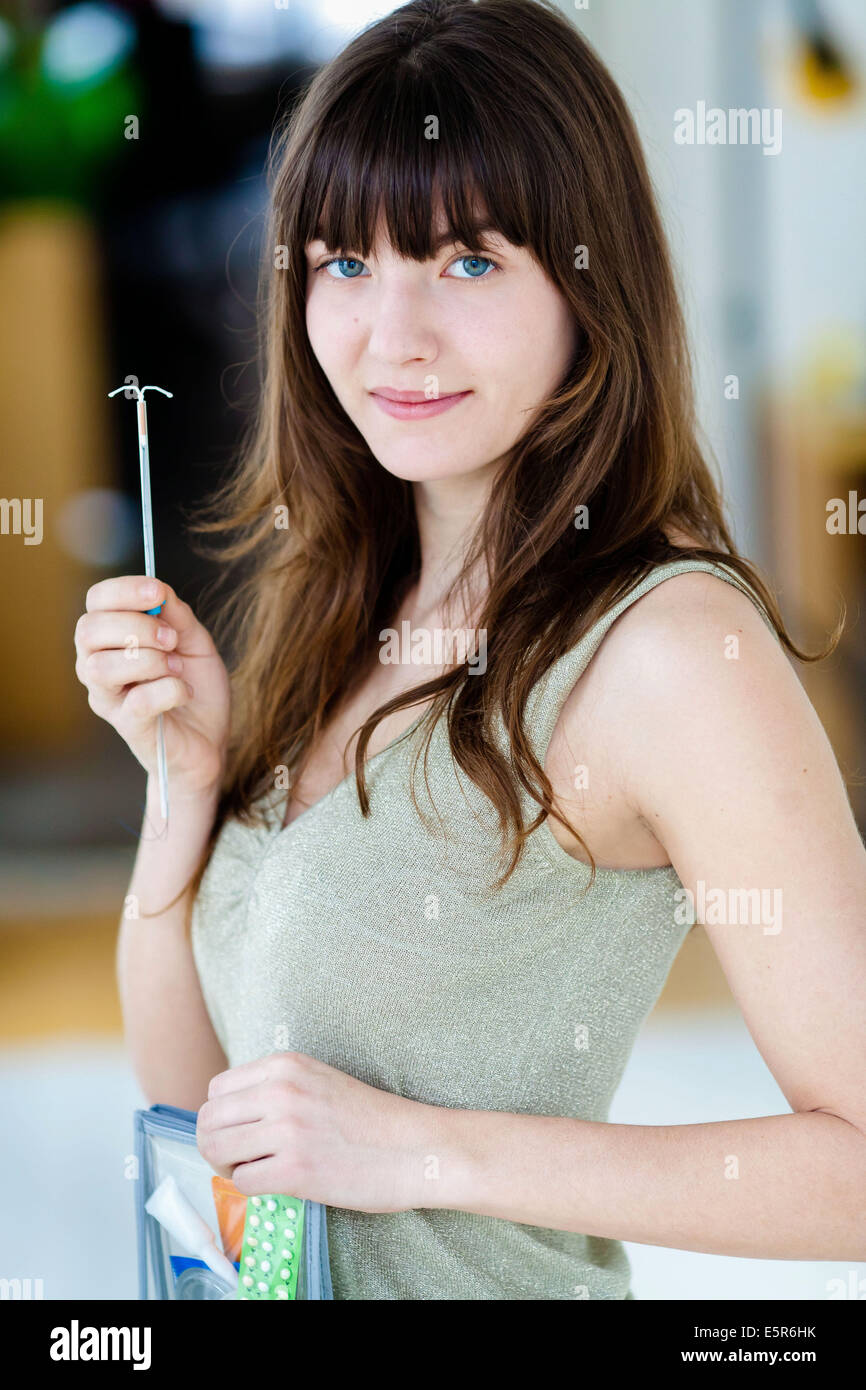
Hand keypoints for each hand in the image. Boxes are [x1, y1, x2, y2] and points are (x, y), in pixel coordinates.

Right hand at [74, 575, 230, 797]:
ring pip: (102, 667)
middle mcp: (97, 664)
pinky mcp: (128, 726)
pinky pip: (138, 700)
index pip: (97, 601)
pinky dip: (169, 689)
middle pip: (89, 630)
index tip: (156, 592)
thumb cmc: (195, 687)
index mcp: (111, 637)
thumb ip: (177, 617)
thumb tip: (160, 590)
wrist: (209, 741)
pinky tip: (185, 691)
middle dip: (136, 625)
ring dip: (149, 659)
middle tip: (171, 639)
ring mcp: (108, 698)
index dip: (123, 591)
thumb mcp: (195, 643)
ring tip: (177, 667)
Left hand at [195, 1052, 441, 1213]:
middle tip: (240, 1159)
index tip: (241, 1132)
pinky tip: (278, 1183)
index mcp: (285, 1065)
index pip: (217, 1089)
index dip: (222, 1116)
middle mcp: (281, 1092)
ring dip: (228, 1167)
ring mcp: (287, 1130)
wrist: (416, 1148)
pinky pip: (241, 1182)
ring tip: (256, 1170)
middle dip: (216, 1143)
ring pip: (216, 1149)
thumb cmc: (371, 1121)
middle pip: (208, 1119)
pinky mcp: (295, 1171)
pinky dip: (252, 1188)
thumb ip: (276, 1088)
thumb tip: (230, 1114)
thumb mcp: (319, 1081)